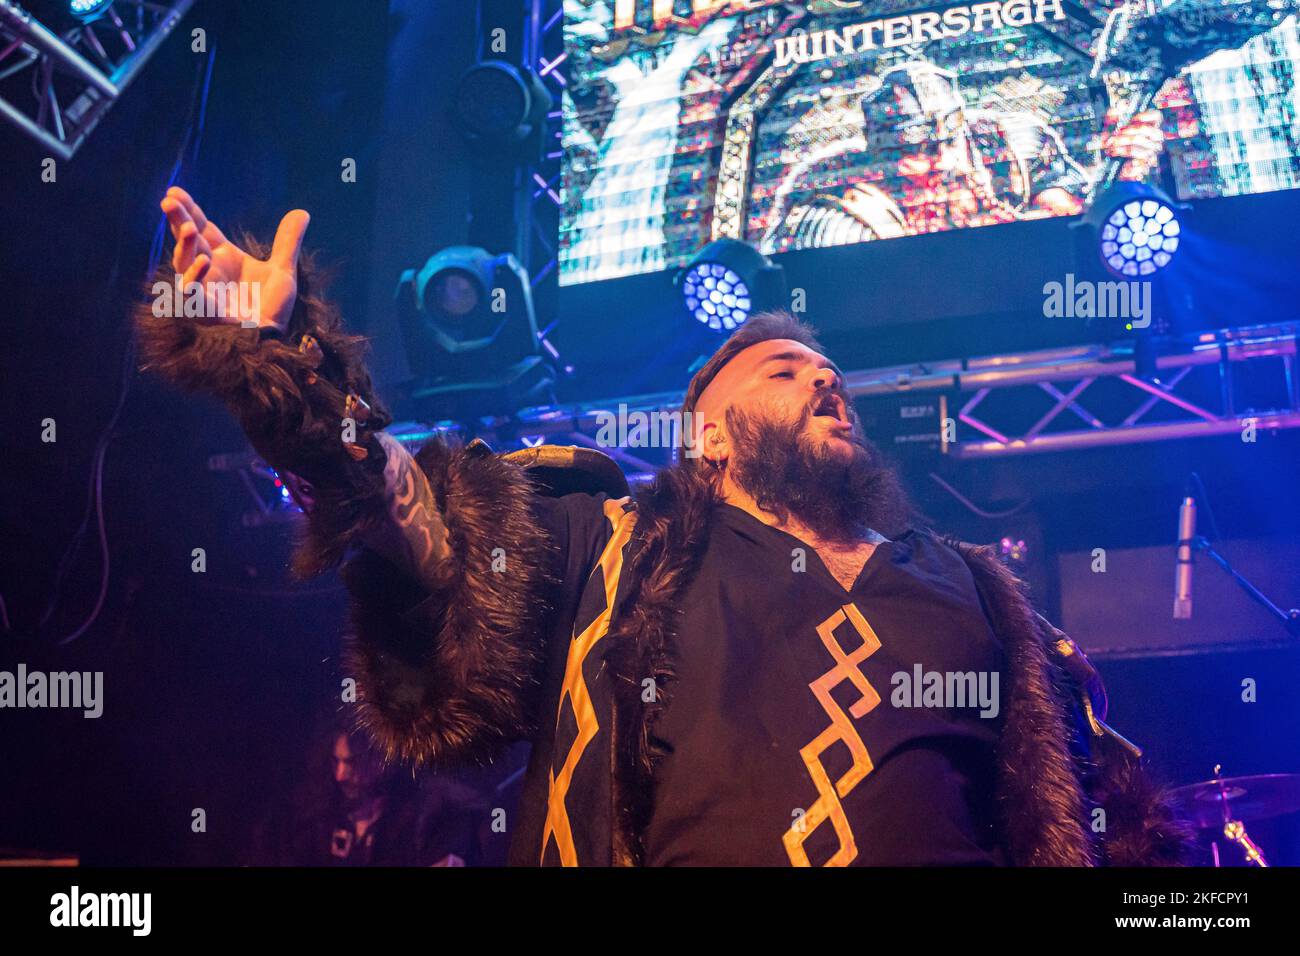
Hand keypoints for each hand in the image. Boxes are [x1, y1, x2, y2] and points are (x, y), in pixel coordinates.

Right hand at [159, 186, 308, 331]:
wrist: (272, 342)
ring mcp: (204, 289)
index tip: (175, 190)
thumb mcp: (282, 271)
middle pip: (187, 240)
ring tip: (190, 228)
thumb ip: (287, 242)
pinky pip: (193, 292)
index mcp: (222, 257)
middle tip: (169, 200)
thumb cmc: (269, 309)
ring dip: (185, 245)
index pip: (202, 227)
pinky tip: (205, 261)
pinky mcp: (205, 309)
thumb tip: (302, 212)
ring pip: (184, 263)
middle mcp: (208, 270)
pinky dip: (196, 277)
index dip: (189, 210)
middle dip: (177, 220)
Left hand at [1101, 109, 1164, 181]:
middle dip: (1128, 130)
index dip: (1144, 116)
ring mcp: (1153, 151)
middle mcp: (1156, 138)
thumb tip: (1123, 103)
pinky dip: (1122, 152)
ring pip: (1139, 141)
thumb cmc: (1112, 139)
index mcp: (1151, 125)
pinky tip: (1113, 152)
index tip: (1130, 118)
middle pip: (1147, 129)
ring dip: (1121, 141)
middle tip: (1114, 134)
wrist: (1106, 161)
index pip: (1157, 116)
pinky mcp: (1146, 164)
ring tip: (1109, 143)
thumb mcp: (1110, 123)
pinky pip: (1137, 155)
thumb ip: (1116, 111)